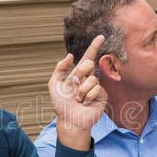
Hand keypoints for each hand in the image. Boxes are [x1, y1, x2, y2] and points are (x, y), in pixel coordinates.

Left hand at [48, 35, 107, 149]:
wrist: (69, 120)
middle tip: (74, 85)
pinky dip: (87, 97)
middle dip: (79, 73)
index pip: (87, 57)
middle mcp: (88, 78)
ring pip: (91, 79)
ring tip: (79, 99)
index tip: (101, 36)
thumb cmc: (61, 104)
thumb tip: (70, 55)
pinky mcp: (102, 96)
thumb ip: (60, 68)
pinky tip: (86, 103)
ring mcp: (96, 87)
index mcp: (78, 74)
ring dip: (81, 91)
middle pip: (88, 64)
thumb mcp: (54, 84)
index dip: (94, 47)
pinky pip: (96, 89)